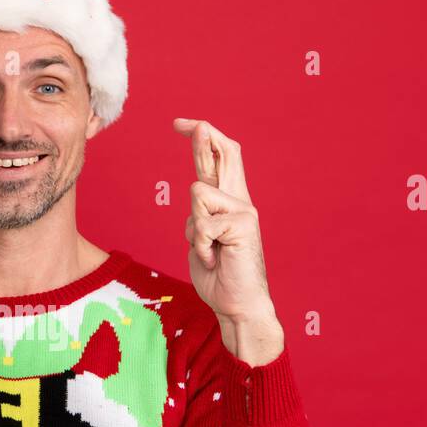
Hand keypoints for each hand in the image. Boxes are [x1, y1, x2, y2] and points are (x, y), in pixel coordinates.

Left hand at [174, 117, 276, 327]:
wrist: (236, 304)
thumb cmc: (218, 275)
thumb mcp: (200, 238)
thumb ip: (200, 214)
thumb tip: (197, 190)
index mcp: (228, 202)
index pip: (220, 159)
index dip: (203, 139)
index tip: (183, 124)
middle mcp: (239, 200)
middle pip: (225, 154)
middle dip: (203, 137)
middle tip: (186, 123)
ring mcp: (243, 210)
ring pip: (198, 193)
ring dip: (194, 227)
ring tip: (209, 250)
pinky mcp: (243, 224)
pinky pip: (203, 223)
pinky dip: (202, 246)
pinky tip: (215, 259)